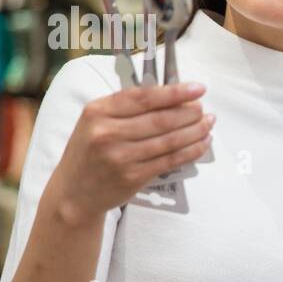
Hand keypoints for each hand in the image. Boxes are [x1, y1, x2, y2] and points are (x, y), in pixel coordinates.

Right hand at [51, 82, 213, 225]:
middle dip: (189, 113)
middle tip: (204, 109)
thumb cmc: (89, 152)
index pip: (144, 97)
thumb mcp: (94, 121)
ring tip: (208, 123)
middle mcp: (107, 133)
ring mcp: (121, 157)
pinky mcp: (133, 177)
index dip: (175, 92)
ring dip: (195, 131)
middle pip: (161, 119)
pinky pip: (170, 160)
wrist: (74, 193)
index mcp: (98, 111)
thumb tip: (170, 95)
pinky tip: (202, 143)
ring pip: (169, 140)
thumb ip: (125, 108)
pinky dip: (191, 151)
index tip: (198, 89)